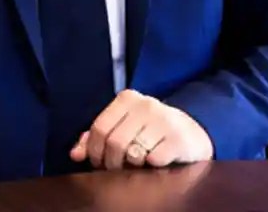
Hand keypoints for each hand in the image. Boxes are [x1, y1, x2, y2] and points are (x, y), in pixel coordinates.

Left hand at [71, 90, 213, 169]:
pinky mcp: (178, 138)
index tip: (99, 162)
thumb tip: (75, 154)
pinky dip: (150, 166)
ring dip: (132, 164)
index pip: (99, 128)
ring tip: (136, 163)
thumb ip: (97, 137)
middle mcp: (146, 105)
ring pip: (133, 153)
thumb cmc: (151, 130)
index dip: (94, 150)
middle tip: (117, 168)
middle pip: (114, 142)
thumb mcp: (124, 126)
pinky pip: (153, 160)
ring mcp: (164, 120)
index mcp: (127, 98)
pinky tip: (155, 161)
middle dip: (111, 162)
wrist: (192, 131)